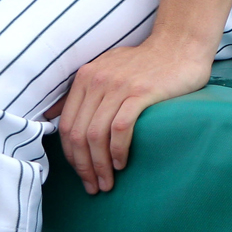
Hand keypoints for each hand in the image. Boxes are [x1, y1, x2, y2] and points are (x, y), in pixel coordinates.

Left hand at [54, 37, 212, 193]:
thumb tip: (51, 114)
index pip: (67, 126)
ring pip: (97, 135)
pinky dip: (118, 150)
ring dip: (100, 165)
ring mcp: (119, 86)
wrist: (180, 45)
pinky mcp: (141, 92)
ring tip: (108, 182)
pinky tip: (122, 162)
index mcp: (86, 77)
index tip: (82, 174)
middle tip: (94, 186)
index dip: (71, 156)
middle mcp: (97, 80)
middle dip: (84, 167)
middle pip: (80, 134)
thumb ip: (80, 90)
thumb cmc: (145, 62)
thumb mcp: (106, 68)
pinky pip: (120, 128)